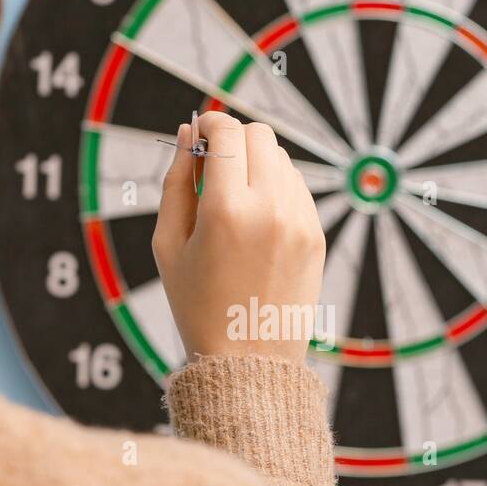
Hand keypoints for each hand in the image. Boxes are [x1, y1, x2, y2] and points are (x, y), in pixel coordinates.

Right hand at [153, 112, 324, 364]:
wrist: (248, 362)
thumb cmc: (198, 307)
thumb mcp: (169, 245)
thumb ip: (176, 181)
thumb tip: (190, 133)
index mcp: (226, 211)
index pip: (227, 132)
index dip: (210, 123)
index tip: (200, 133)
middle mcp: (270, 209)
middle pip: (259, 135)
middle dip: (235, 140)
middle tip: (216, 166)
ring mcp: (301, 222)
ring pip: (282, 159)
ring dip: (257, 164)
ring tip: (235, 202)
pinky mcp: (317, 235)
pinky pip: (298, 188)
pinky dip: (277, 190)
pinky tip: (257, 222)